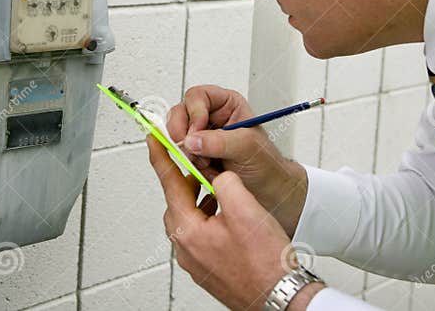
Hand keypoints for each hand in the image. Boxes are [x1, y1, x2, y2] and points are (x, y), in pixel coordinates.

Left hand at [148, 136, 314, 310]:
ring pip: (190, 219)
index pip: (170, 184)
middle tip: (197, 162)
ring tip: (219, 188)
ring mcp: (197, 261)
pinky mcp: (209, 268)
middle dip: (187, 180)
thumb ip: (224, 181)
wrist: (280, 297)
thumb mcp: (244, 208)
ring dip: (201, 200)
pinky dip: (209, 217)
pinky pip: (201, 235)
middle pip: (178, 203)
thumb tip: (216, 176)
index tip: (154, 140)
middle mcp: (187, 249)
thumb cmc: (265, 264)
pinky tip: (226, 215)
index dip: (162, 157)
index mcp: (189, 231)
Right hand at [167, 86, 307, 235]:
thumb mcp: (247, 147)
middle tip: (194, 151)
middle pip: (180, 114)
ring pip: (177, 137)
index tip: (196, 131)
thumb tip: (192, 139)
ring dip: (189, 153)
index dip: (193, 112)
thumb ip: (220, 141)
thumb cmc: (266, 163)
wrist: (268, 191)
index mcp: (226, 105)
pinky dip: (190, 166)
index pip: (198, 96)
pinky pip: (180, 156)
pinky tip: (208, 171)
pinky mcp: (195, 156)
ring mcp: (201, 137)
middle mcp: (211, 117)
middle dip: (185, 134)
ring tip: (209, 164)